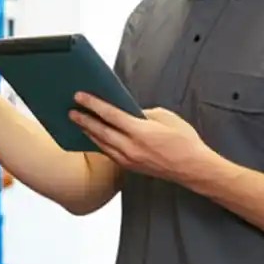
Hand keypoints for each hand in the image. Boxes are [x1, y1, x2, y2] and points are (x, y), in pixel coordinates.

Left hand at [70, 93, 216, 182]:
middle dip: (84, 119)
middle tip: (71, 109)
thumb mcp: (167, 118)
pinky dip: (98, 143)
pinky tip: (93, 137)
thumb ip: (145, 113)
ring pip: (101, 144)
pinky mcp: (130, 167)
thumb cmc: (184, 141)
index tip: (80, 96)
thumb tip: (130, 112)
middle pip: (100, 130)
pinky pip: (108, 153)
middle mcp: (130, 147)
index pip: (110, 114)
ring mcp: (129, 159)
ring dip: (87, 132)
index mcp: (140, 131)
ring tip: (76, 122)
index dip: (93, 104)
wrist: (193, 168)